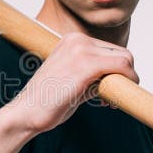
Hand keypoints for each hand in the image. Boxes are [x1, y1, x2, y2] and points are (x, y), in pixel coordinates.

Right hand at [4, 32, 137, 134]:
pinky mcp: (86, 65)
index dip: (117, 71)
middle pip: (122, 54)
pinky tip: (111, 103)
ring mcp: (81, 50)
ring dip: (125, 82)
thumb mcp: (71, 77)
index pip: (111, 50)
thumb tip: (119, 76)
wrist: (25, 113)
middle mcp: (77, 40)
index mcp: (72, 40)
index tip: (109, 89)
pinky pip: (122, 68)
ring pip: (126, 60)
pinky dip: (126, 83)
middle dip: (124, 76)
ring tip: (108, 102)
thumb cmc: (47, 100)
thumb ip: (92, 72)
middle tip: (111, 98)